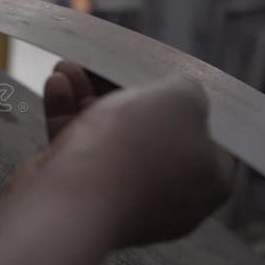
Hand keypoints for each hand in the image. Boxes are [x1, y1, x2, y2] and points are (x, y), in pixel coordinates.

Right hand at [7, 61, 233, 246]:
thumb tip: (180, 91)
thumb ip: (189, 89)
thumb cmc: (135, 150)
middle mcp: (167, 191)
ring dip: (85, 95)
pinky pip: (77, 146)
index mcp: (208, 178)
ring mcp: (121, 193)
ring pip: (106, 133)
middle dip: (120, 88)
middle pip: (147, 126)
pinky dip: (66, 114)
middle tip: (103, 64)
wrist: (72, 199)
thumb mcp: (182, 99)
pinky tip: (56, 85)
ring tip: (67, 68)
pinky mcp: (80, 191)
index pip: (206, 132)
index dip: (185, 98)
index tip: (160, 72)